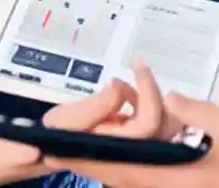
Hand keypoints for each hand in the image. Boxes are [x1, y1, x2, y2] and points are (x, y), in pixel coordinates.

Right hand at [41, 61, 182, 140]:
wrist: (53, 145)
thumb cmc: (59, 133)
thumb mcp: (69, 119)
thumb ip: (97, 105)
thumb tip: (118, 86)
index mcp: (119, 149)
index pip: (148, 123)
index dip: (148, 92)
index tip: (137, 66)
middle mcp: (134, 152)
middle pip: (165, 123)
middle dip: (153, 91)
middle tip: (138, 67)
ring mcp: (140, 148)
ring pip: (164, 121)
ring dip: (150, 95)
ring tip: (128, 80)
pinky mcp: (140, 139)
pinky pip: (156, 120)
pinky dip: (145, 101)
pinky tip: (126, 94)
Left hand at [45, 92, 218, 187]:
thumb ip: (193, 109)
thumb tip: (167, 96)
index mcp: (163, 177)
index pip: (105, 165)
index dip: (74, 152)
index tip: (46, 142)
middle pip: (111, 170)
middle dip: (94, 145)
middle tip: (84, 120)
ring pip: (128, 173)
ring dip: (119, 149)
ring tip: (120, 118)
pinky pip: (148, 176)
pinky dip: (140, 157)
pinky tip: (157, 135)